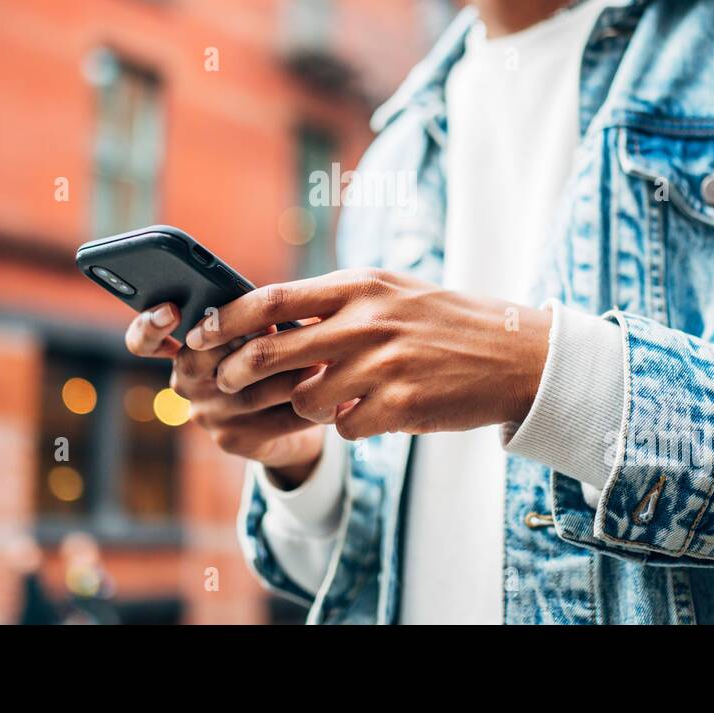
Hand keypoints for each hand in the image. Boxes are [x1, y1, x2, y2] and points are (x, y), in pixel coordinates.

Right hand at [125, 303, 325, 480]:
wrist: (295, 418)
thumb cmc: (275, 359)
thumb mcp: (259, 334)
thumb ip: (250, 321)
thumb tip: (269, 312)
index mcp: (184, 349)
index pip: (144, 341)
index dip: (150, 326)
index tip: (170, 310)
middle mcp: (187, 384)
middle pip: (200, 361)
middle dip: (240, 341)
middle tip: (274, 326)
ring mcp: (207, 415)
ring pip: (247, 391)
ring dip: (290, 372)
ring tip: (323, 354)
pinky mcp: (234, 441)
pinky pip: (273, 419)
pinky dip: (307, 402)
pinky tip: (332, 391)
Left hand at [183, 268, 551, 439]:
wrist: (514, 354)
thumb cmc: (444, 322)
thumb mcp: (390, 293)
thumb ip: (334, 302)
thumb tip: (266, 317)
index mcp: (360, 285)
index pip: (272, 298)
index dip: (227, 318)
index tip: (200, 331)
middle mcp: (368, 321)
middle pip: (272, 351)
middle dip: (237, 372)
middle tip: (225, 382)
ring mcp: (383, 365)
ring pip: (304, 398)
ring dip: (306, 405)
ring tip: (333, 396)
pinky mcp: (400, 406)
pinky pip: (344, 427)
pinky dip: (348, 425)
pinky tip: (374, 412)